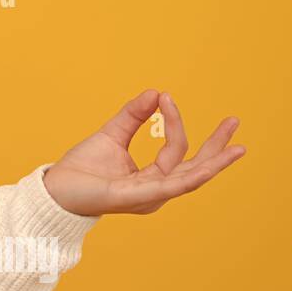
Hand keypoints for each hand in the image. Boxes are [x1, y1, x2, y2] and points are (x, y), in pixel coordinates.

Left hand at [42, 89, 244, 216]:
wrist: (55, 188)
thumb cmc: (82, 169)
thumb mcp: (112, 134)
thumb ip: (133, 116)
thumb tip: (156, 92)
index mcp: (152, 179)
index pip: (176, 149)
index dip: (174, 122)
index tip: (166, 97)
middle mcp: (156, 191)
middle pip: (195, 167)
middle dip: (217, 147)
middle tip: (235, 121)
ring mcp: (148, 197)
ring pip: (188, 178)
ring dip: (213, 162)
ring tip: (236, 147)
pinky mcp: (134, 198)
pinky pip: (167, 188)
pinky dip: (187, 178)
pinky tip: (205, 168)